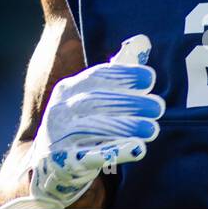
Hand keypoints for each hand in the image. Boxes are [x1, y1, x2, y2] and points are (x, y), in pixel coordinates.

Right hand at [10, 34, 164, 208]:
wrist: (50, 167)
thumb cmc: (80, 125)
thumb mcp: (93, 96)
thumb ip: (118, 71)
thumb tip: (143, 41)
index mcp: (68, 89)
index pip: (95, 76)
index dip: (123, 75)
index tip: (150, 77)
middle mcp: (60, 110)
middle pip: (95, 101)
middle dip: (129, 102)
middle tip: (158, 106)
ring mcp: (59, 137)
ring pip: (93, 128)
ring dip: (126, 126)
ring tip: (153, 128)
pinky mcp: (64, 163)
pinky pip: (91, 157)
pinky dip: (115, 152)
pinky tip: (138, 149)